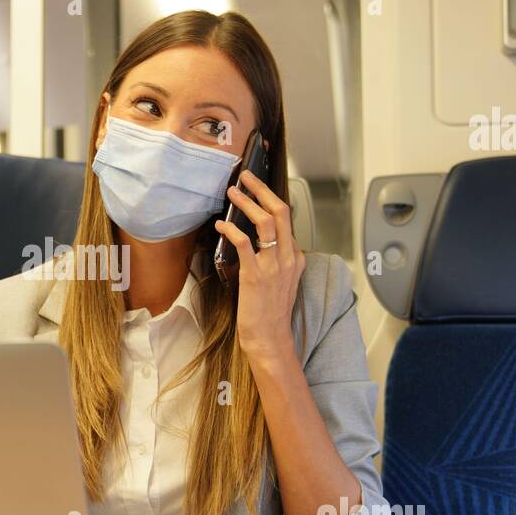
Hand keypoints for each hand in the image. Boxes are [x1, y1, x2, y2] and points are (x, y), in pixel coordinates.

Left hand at [213, 169, 304, 366]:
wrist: (269, 337)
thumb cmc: (270, 313)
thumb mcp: (280, 281)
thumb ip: (273, 260)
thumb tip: (253, 241)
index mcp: (295, 258)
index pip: (286, 219)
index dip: (269, 199)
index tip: (255, 189)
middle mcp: (287, 257)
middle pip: (280, 211)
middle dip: (261, 189)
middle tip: (246, 177)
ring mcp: (273, 265)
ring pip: (264, 221)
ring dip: (246, 203)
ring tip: (232, 193)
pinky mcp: (254, 274)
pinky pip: (244, 243)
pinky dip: (231, 230)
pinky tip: (220, 225)